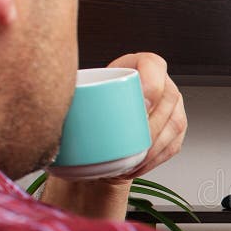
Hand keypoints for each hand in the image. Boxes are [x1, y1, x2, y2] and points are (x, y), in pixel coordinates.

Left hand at [41, 53, 186, 219]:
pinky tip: (138, 166)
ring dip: (153, 147)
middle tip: (132, 140)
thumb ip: (74, 92)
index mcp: (141, 65)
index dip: (151, 82)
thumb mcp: (83, 92)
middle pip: (168, 100)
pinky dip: (155, 160)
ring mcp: (173, 108)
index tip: (140, 101)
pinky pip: (172, 146)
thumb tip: (55, 104)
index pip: (154, 65)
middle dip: (151, 124)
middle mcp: (163, 84)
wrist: (104, 127)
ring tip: (132, 159)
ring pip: (173, 125)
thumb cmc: (94, 108)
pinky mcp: (175, 131)